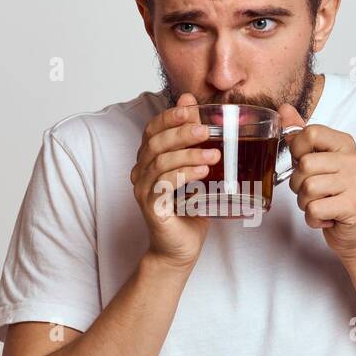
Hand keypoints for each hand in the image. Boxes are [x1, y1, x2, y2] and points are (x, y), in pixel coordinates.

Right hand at [130, 92, 220, 270]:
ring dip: (188, 154)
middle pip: (155, 142)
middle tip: (207, 131)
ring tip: (214, 155)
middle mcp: (142, 172)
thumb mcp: (198, 172)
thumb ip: (198, 145)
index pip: (152, 129)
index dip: (169, 116)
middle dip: (181, 132)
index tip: (190, 108)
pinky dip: (184, 174)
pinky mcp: (151, 207)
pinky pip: (163, 184)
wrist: (181, 248)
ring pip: (160, 162)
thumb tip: (202, 112)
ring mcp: (144, 190)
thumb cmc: (190, 210)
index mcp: (150, 159)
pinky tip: (203, 172)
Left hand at [277, 103, 355, 260]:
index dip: (298, 151)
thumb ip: (301, 137)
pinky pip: (314, 209)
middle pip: (305, 165)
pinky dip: (313, 219)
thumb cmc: (335, 196)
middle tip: (314, 193)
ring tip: (321, 205)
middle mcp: (355, 160)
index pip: (311, 132)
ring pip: (307, 188)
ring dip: (306, 203)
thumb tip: (283, 109)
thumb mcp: (319, 163)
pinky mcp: (354, 206)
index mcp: (345, 144)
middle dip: (299, 184)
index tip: (305, 165)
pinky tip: (326, 217)